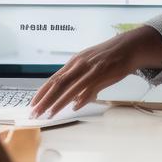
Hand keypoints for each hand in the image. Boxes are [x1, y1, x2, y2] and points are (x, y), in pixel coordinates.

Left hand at [30, 25, 161, 117]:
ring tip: (49, 114)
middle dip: (45, 100)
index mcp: (75, 62)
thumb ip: (81, 83)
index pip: (54, 79)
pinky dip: (82, 98)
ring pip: (70, 88)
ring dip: (58, 102)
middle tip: (35, 113)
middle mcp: (79, 65)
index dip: (42, 92)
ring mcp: (90, 69)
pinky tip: (75, 107)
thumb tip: (75, 102)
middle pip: (58, 84)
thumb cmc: (110, 57)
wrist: (129, 47)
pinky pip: (89, 88)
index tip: (33, 104)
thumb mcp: (90, 66)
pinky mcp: (103, 73)